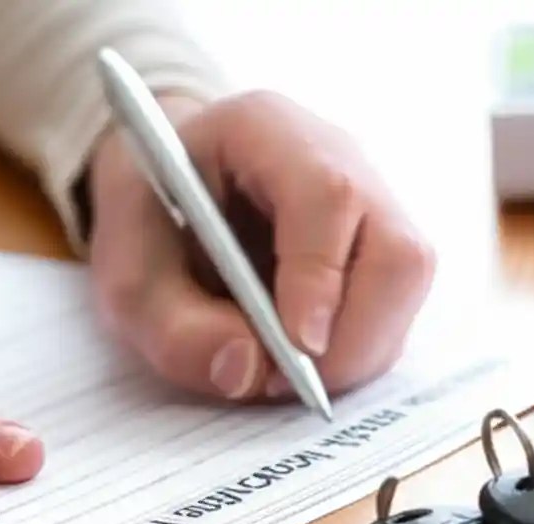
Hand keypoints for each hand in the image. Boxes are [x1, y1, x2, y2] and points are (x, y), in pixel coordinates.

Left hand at [87, 91, 434, 400]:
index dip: (320, 277)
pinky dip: (356, 351)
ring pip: (406, 285)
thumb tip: (246, 371)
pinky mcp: (379, 248)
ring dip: (358, 351)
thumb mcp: (127, 278)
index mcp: (266, 130)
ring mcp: (371, 200)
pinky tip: (299, 358)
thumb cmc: (149, 221)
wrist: (165, 194)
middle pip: (397, 247)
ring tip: (284, 374)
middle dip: (356, 335)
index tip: (296, 347)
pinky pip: (395, 309)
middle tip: (293, 383)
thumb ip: (174, 327)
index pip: (328, 195)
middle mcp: (338, 157)